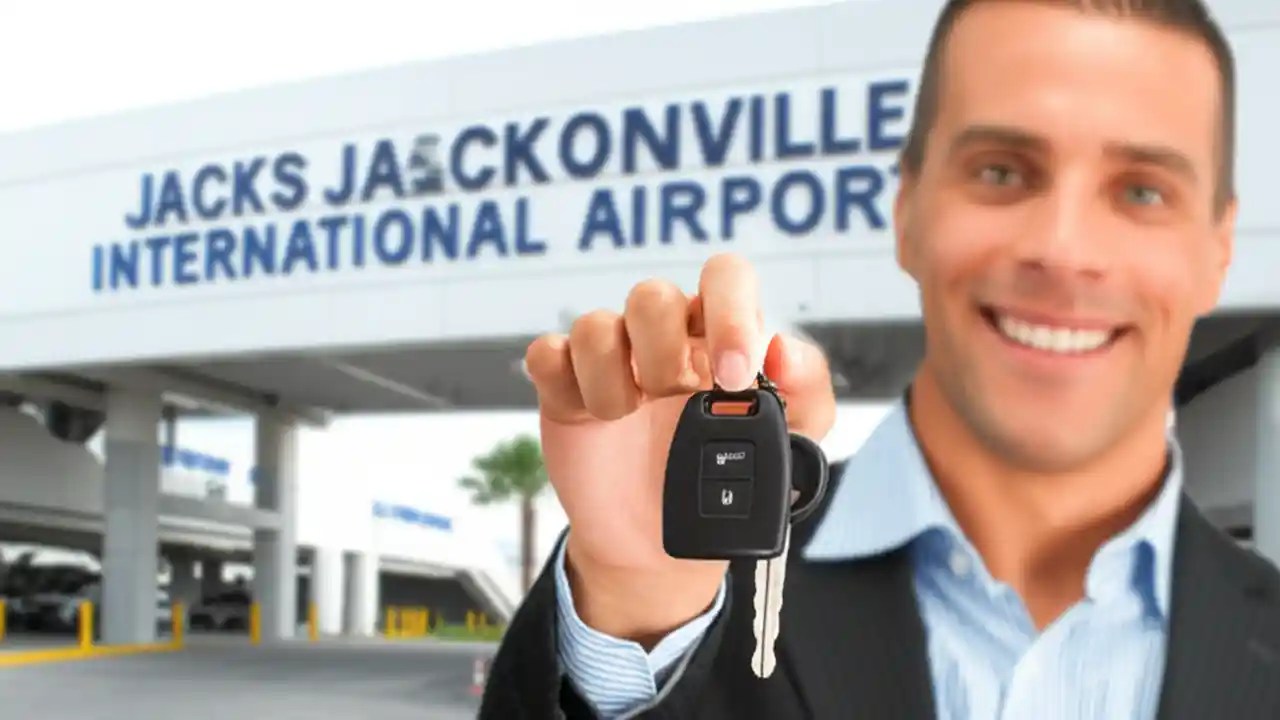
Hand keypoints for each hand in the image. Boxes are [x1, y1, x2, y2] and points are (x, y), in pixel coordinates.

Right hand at [524, 252, 836, 643]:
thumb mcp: (789, 449)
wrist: (659, 549)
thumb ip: (808, 394)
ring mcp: (610, 361)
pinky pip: (547, 354)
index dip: (728, 312)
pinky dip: (566, 385)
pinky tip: (588, 415)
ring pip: (593, 324)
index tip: (734, 374)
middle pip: (651, 294)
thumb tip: (785, 349)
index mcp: (719, 337)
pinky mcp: (564, 388)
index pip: (724, 277)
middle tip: (673, 401)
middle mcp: (663, 339)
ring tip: (627, 419)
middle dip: (663, 355)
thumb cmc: (723, 482)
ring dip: (612, 380)